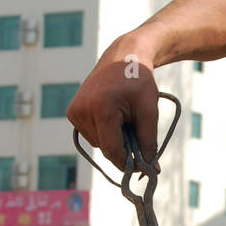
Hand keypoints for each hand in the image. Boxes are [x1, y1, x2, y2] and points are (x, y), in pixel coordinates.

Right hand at [67, 40, 159, 168]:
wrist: (123, 55)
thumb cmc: (140, 81)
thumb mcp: (149, 112)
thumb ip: (149, 142)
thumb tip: (152, 169)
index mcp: (101, 109)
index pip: (112, 150)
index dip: (128, 163)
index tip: (144, 167)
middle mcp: (82, 111)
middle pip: (105, 148)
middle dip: (123, 148)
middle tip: (138, 133)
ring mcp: (74, 111)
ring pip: (98, 143)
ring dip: (113, 139)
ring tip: (125, 117)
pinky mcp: (72, 111)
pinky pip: (91, 134)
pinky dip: (104, 131)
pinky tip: (113, 114)